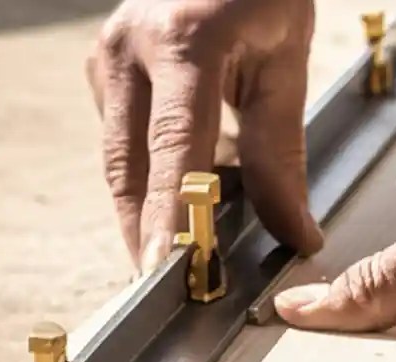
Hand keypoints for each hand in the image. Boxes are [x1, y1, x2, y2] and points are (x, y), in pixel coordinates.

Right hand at [86, 0, 322, 272]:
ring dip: (146, 207)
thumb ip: (282, 152)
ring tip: (182, 248)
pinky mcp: (101, 67)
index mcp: (184, 41)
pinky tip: (179, 191)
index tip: (165, 268)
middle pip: (127, 167)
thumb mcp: (286, 59)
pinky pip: (122, 138)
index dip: (167, 214)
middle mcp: (130, 47)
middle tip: (168, 285)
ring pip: (119, 159)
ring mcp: (106, 55)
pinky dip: (149, 173)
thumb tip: (294, 233)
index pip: (172, 148)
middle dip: (144, 232)